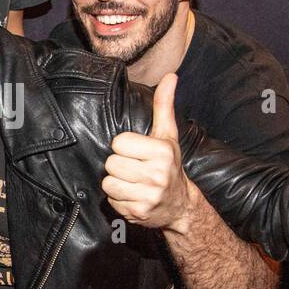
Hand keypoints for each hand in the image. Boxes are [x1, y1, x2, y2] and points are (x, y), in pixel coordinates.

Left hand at [104, 73, 196, 231]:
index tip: (137, 152)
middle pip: (111, 164)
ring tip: (133, 182)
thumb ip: (164, 105)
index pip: (119, 143)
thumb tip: (170, 76)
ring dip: (117, 183)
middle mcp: (157, 174)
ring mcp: (149, 195)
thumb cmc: (170, 164)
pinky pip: (112, 201)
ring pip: (108, 183)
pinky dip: (119, 200)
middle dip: (119, 166)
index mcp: (161, 151)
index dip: (124, 147)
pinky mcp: (139, 213)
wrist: (180, 205)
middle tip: (135, 169)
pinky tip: (133, 196)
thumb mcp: (168, 135)